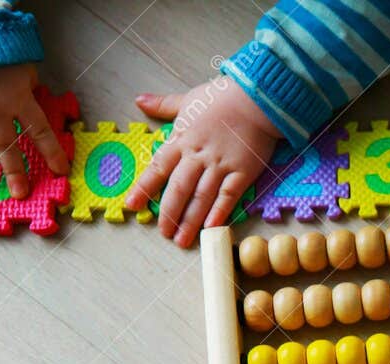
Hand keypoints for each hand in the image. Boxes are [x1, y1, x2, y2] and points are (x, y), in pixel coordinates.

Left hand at [124, 77, 280, 247]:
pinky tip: (211, 227)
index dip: (144, 188)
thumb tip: (139, 100)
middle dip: (169, 213)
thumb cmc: (222, 97)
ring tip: (183, 240)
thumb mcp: (188, 98)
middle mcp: (198, 155)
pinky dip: (220, 212)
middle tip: (163, 233)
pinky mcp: (243, 172)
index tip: (131, 205)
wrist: (257, 98)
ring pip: (201, 197)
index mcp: (182, 138)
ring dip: (190, 220)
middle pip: (179, 188)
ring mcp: (220, 165)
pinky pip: (229, 195)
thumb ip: (163, 104)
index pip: (158, 167)